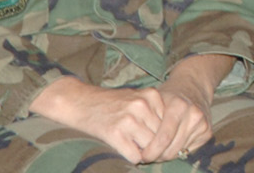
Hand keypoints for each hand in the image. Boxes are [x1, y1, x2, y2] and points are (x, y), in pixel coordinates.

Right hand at [29, 77, 169, 163]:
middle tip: (148, 150)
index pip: (170, 123)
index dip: (165, 136)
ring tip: (136, 149)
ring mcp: (129, 119)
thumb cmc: (112, 104)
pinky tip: (125, 151)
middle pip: (162, 137)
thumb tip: (172, 137)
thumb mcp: (138, 99)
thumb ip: (154, 112)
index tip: (160, 142)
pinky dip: (132, 158)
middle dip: (156, 146)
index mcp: (152, 95)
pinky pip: (135, 156)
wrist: (81, 102)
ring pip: (150, 148)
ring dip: (145, 153)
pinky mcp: (115, 133)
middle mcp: (142, 105)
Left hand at [136, 54, 230, 161]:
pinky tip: (171, 143)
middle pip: (171, 149)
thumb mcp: (155, 103)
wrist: (193, 87)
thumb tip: (136, 148)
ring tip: (158, 148)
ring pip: (179, 152)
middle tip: (148, 154)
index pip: (164, 138)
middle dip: (157, 155)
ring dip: (166, 154)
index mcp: (178, 106)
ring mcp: (203, 124)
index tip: (142, 156)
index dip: (151, 151)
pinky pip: (188, 150)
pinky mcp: (207, 132)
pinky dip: (177, 150)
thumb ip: (147, 123)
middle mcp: (194, 115)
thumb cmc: (169, 97)